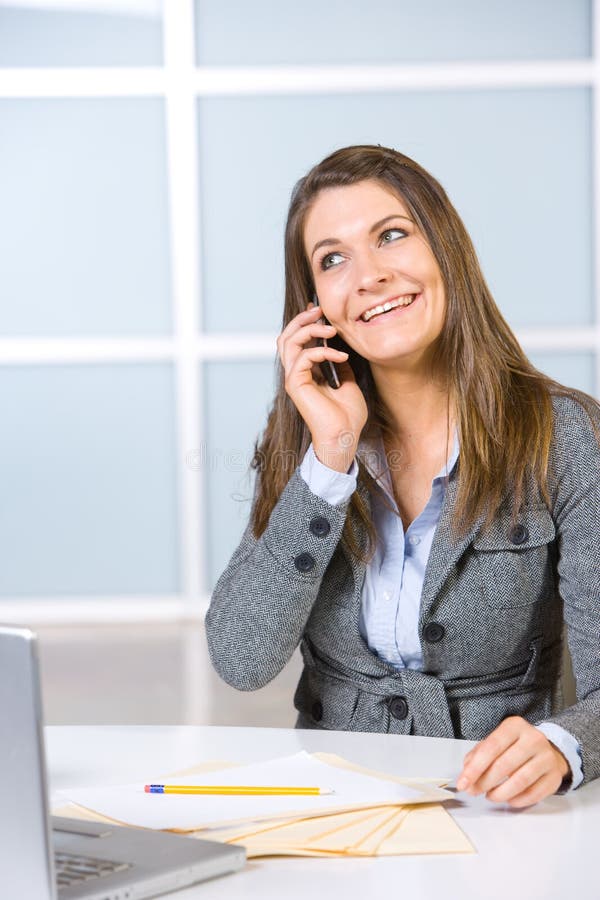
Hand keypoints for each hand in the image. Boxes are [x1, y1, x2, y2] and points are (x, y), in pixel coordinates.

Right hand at [276, 303, 367, 471]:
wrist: (345, 436)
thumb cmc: (347, 416)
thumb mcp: (348, 382)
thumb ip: (339, 365)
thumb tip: (340, 349)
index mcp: (305, 373)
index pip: (296, 341)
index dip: (304, 323)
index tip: (319, 311)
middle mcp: (295, 374)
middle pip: (286, 337)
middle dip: (301, 319)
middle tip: (319, 310)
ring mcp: (294, 379)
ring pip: (289, 342)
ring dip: (309, 330)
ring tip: (330, 329)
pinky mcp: (296, 385)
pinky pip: (304, 357)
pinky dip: (323, 352)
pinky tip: (341, 357)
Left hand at [456, 716, 569, 807]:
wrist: (547, 750)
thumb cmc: (515, 746)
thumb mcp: (496, 741)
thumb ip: (478, 754)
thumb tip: (467, 774)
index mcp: (515, 726)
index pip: (491, 747)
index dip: (475, 768)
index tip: (463, 782)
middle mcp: (533, 739)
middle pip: (504, 765)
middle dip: (484, 782)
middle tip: (473, 791)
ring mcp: (546, 757)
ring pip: (520, 781)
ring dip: (500, 793)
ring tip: (490, 796)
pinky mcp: (554, 776)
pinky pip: (534, 794)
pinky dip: (518, 800)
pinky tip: (509, 799)